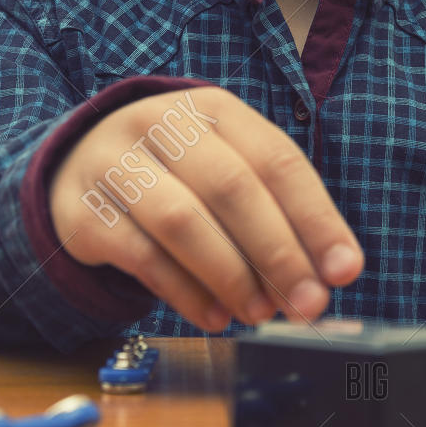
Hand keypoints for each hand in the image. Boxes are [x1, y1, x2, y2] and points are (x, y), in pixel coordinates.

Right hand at [48, 86, 363, 331]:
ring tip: (261, 314)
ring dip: (232, 276)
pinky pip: (140, 257)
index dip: (317, 219)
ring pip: (183, 221)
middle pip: (233, 188)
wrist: (79, 169)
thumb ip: (277, 212)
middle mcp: (162, 124)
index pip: (278, 161)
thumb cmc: (179, 175)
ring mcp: (115, 164)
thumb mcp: (227, 169)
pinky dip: (185, 293)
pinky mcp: (83, 210)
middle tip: (308, 303)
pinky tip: (216, 316)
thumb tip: (329, 273)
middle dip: (279, 253)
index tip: (346, 270)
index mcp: (215, 109)